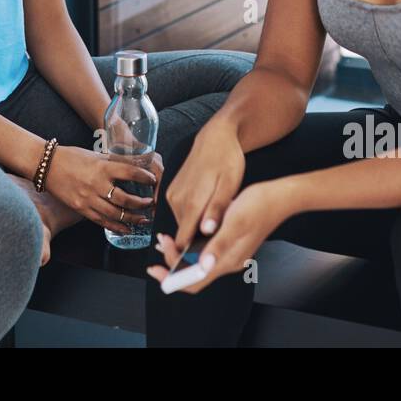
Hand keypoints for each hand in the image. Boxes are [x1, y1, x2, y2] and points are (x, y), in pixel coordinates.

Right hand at [45, 145, 157, 233]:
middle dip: (141, 204)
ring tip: (143, 218)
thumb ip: (112, 163)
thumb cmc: (71, 156)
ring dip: (132, 218)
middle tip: (150, 203)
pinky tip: (126, 228)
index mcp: (101, 167)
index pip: (130, 173)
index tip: (153, 180)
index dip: (145, 178)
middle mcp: (96, 184)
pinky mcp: (81, 208)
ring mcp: (88, 199)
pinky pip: (101, 221)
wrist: (47, 165)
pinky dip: (116, 226)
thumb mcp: (94, 155)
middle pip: (125, 199)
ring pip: (115, 214)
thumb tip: (132, 166)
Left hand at [146, 181, 288, 294]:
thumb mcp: (235, 222)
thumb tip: (202, 264)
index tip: (154, 268)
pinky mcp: (230, 243)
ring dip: (179, 254)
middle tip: (160, 241)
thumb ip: (219, 244)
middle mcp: (228, 261)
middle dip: (172, 262)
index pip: (194, 281)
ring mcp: (230, 253)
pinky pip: (205, 252)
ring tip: (165, 239)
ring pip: (197, 263)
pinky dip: (190, 246)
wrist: (279, 197)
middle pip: (193, 274)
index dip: (171, 279)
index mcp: (228, 260)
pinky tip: (184, 234)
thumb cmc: (258, 206)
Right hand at [162, 118, 245, 254]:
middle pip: (184, 234)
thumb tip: (205, 232)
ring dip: (196, 227)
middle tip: (219, 235)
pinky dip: (193, 216)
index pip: (184, 241)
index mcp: (191, 202)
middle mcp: (176, 200)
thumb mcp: (229, 185)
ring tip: (216, 219)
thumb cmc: (227, 160)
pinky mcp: (171, 191)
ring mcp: (172, 195)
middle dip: (198, 241)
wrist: (215, 138)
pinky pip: (182, 213)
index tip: (205, 263)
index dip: (192, 256)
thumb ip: (216, 210)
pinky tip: (207, 208)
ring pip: (183, 223)